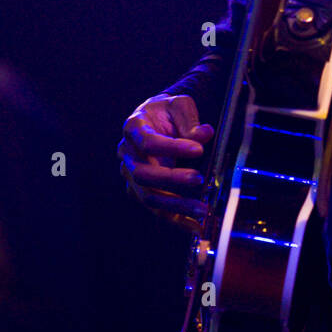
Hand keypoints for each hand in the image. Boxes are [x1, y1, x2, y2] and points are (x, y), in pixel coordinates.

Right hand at [117, 93, 213, 231]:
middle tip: (199, 178)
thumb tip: (204, 134)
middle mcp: (127, 154)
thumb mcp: (179, 105)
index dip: (172, 148)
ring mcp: (132, 175)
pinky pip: (157, 209)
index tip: (198, 149)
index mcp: (134, 128)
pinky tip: (196, 226)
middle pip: (143, 174)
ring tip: (202, 209)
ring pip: (148, 196)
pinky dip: (176, 219)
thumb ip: (190, 119)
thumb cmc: (167, 112)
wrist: (157, 119)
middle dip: (172, 179)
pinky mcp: (141, 191)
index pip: (148, 142)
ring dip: (176, 205)